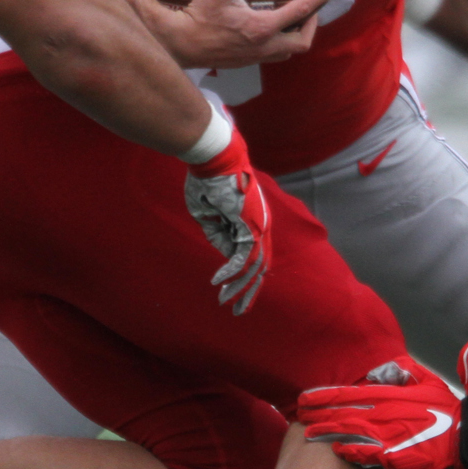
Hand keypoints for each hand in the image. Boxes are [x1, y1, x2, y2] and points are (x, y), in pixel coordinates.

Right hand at [156, 0, 332, 68]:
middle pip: (303, 40)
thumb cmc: (200, 17)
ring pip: (289, 51)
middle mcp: (265, 46)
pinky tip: (272, 30)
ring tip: (294, 19)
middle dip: (312, 24)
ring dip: (297, 36)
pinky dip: (282, 42)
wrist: (181, 44)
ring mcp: (256, 56)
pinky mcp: (247, 61)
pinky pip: (275, 55)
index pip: (302, 10)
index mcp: (263, 27)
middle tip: (310, 7)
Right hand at [184, 126, 270, 313]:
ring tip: (228, 304)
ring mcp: (258, 226)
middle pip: (259, 265)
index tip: (226, 288)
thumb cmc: (208, 180)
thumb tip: (225, 254)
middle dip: (248, 291)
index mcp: (251, 221)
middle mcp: (259, 225)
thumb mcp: (208, 214)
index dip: (240, 274)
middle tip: (239, 311)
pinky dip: (231, 271)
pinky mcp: (250, 226)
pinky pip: (243, 256)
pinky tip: (219, 283)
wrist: (213, 157)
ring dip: (240, 288)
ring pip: (253, 266)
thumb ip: (218, 235)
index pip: (251, 254)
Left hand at [300, 357, 467, 468]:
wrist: (464, 438)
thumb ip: (402, 372)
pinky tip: (336, 450)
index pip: (348, 393)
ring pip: (349, 432)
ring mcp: (387, 436)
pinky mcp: (393, 457)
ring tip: (308, 433)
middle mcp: (383, 414)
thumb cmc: (444, 409)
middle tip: (299, 414)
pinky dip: (350, 451)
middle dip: (318, 413)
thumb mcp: (426, 382)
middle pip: (342, 412)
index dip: (324, 396)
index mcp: (389, 395)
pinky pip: (366, 454)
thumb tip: (380, 369)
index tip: (305, 397)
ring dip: (327, 432)